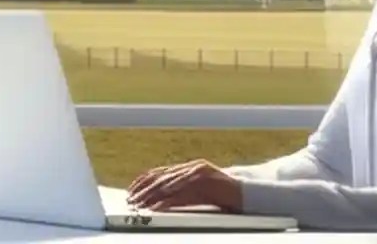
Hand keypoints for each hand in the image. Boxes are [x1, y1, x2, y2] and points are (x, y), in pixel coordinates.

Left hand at [125, 159, 241, 212]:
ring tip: (140, 205)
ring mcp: (197, 173)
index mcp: (188, 168)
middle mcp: (191, 167)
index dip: (143, 181)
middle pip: (161, 178)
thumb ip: (180, 190)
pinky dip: (167, 202)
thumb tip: (157, 200)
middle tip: (131, 200)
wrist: (245, 195)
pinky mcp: (204, 182)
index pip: (159, 172)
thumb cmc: (221, 196)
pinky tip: (157, 208)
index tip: (131, 190)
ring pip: (168, 185)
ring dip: (151, 196)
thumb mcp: (198, 191)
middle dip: (143, 190)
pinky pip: (181, 194)